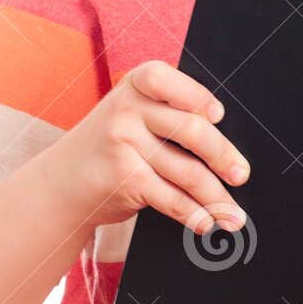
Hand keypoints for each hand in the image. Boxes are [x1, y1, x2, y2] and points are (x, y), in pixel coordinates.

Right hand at [52, 59, 250, 235]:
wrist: (61, 182)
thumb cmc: (113, 144)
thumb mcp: (132, 113)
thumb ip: (171, 113)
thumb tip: (229, 147)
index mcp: (135, 85)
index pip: (167, 80)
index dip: (196, 96)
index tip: (218, 116)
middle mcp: (127, 110)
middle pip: (191, 130)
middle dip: (224, 156)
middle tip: (242, 174)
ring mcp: (123, 145)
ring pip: (188, 172)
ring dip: (218, 198)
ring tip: (234, 215)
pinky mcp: (124, 180)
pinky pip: (172, 200)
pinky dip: (195, 215)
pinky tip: (208, 223)